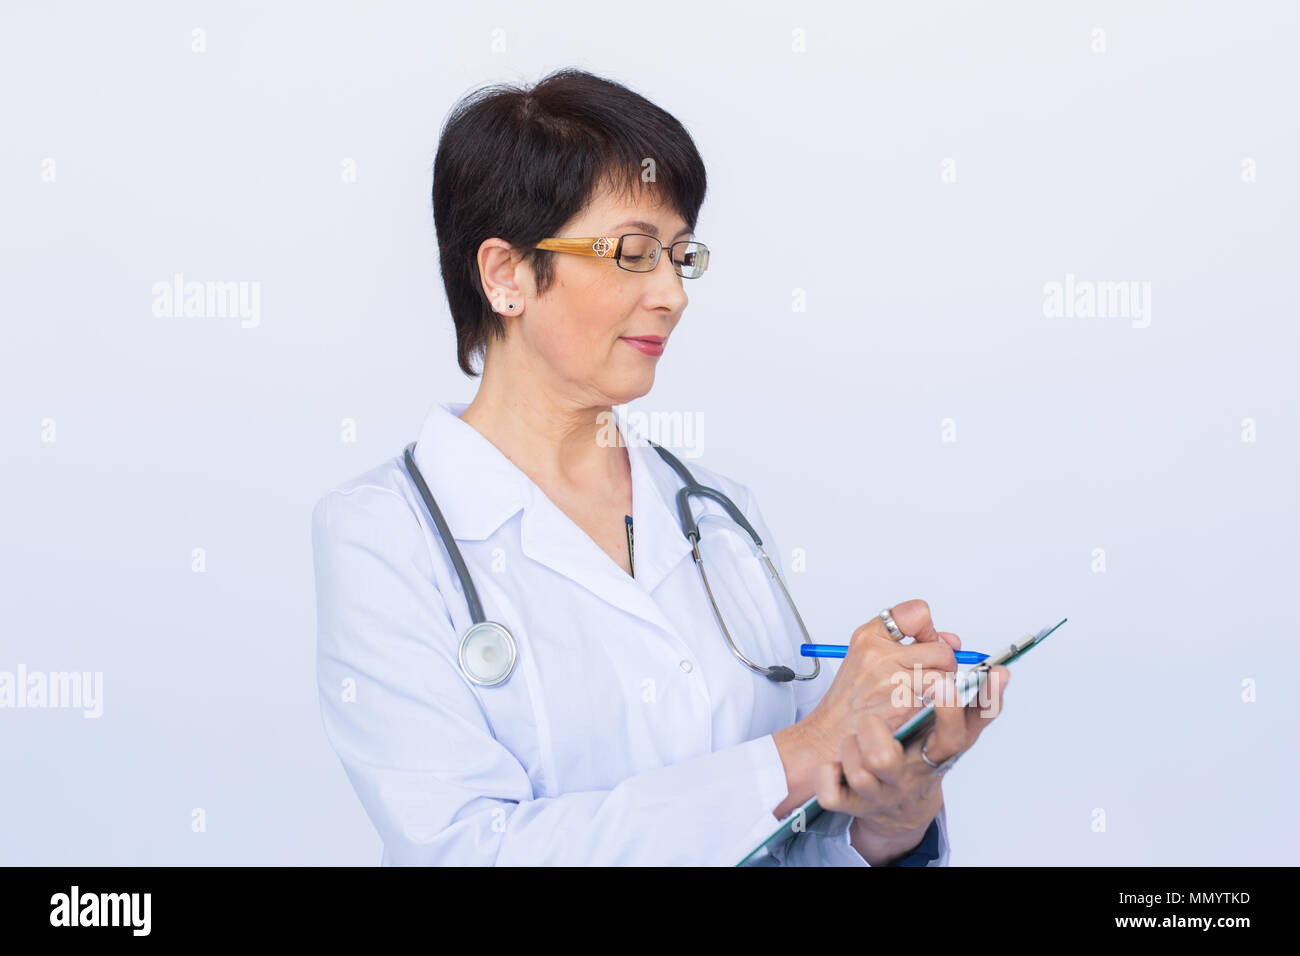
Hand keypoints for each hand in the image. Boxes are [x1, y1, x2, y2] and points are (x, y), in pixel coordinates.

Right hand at [771, 599, 958, 815]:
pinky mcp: (904, 705)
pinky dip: (934, 708)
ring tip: (917, 699)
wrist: (828, 737)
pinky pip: (940, 698)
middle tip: (924, 680)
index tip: (922, 645)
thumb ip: (909, 641)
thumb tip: (953, 641)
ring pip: (945, 675)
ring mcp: (891, 679)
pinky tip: (914, 713)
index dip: (928, 631)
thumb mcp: (866, 657)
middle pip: (942, 649)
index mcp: (869, 637)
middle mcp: (879, 654)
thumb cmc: (851, 701)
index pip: (918, 612)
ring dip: (941, 690)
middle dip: (943, 666)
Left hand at [817, 664, 1010, 863]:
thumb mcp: (952, 733)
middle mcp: (907, 777)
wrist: (889, 802)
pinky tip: (835, 763)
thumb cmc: (920, 754)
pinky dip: (827, 775)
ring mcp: (876, 793)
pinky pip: (830, 791)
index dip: (949, 712)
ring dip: (852, 744)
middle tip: (872, 716)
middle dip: (873, 731)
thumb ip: (976, 702)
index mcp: (935, 755)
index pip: (952, 738)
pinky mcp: (848, 805)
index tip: (945, 683)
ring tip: (856, 734)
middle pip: (887, 761)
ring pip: (856, 770)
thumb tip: (1000, 671)